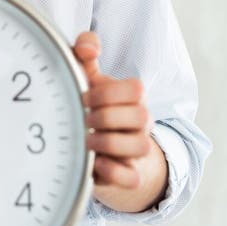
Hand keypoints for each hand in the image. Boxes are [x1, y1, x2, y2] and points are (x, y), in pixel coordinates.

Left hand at [75, 31, 167, 212]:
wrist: (102, 148)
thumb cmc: (94, 108)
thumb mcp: (88, 79)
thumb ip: (85, 54)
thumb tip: (88, 47)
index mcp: (133, 98)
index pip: (136, 88)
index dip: (108, 92)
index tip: (84, 97)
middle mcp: (141, 123)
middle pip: (142, 116)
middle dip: (107, 116)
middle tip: (84, 118)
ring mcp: (136, 151)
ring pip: (141, 146)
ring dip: (109, 142)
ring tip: (87, 140)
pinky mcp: (128, 176)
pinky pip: (132, 178)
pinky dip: (114, 171)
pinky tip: (95, 162)